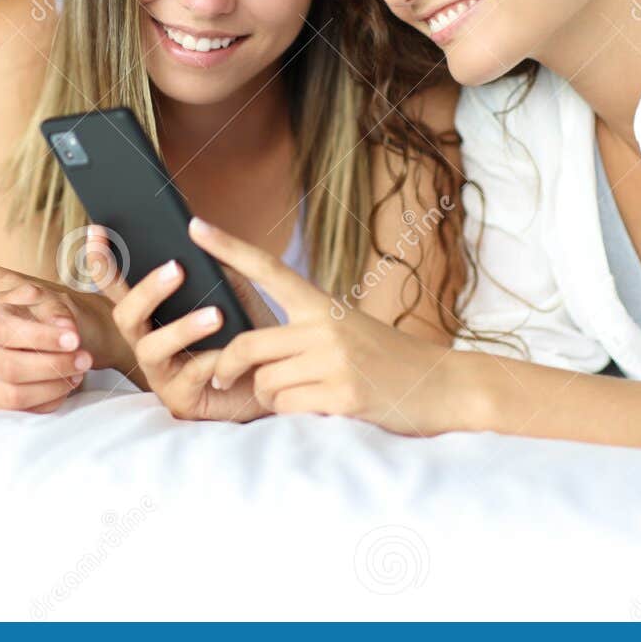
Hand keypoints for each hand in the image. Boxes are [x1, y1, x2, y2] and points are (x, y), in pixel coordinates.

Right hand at [94, 225, 267, 422]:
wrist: (276, 374)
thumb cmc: (249, 331)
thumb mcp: (234, 290)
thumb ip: (214, 265)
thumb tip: (197, 229)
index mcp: (153, 314)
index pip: (118, 285)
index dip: (103, 261)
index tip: (97, 231)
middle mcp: (148, 342)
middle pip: (125, 315)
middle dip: (146, 291)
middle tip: (176, 268)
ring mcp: (161, 373)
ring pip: (151, 348)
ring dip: (183, 328)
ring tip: (217, 315)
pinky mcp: (181, 399)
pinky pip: (188, 378)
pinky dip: (209, 360)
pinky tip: (228, 353)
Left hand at [193, 217, 456, 435]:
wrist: (445, 387)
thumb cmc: (390, 363)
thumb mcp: (348, 333)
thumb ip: (304, 333)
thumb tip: (252, 350)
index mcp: (324, 305)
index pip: (268, 269)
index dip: (229, 247)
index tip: (195, 226)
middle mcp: (326, 326)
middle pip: (248, 344)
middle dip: (228, 367)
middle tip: (223, 379)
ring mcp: (335, 359)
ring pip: (264, 383)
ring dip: (270, 399)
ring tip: (300, 398)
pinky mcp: (343, 393)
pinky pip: (286, 407)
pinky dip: (290, 415)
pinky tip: (317, 411)